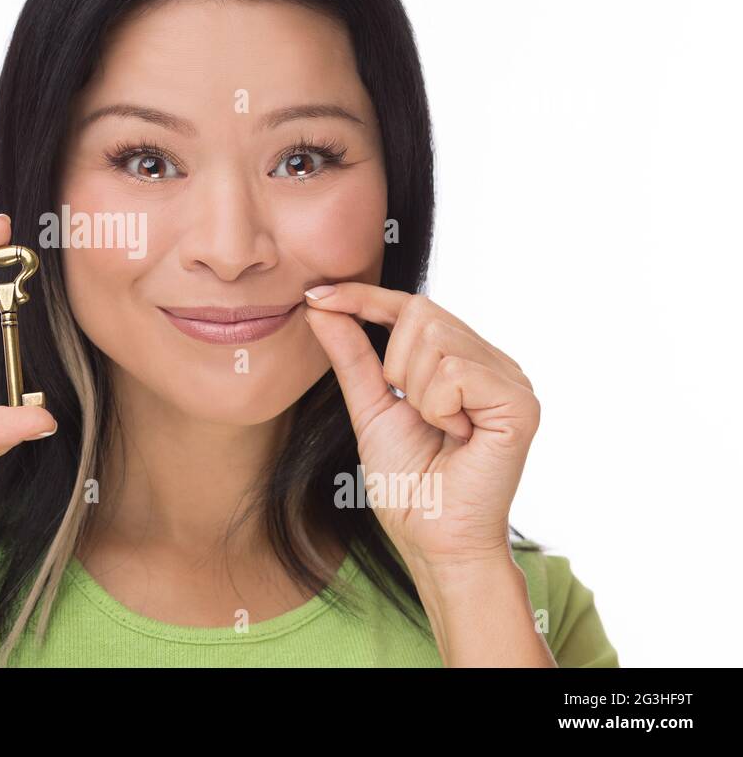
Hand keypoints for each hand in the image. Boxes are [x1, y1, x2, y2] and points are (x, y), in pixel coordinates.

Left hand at [303, 283, 538, 572]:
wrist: (431, 539)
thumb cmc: (408, 484)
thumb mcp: (370, 408)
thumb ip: (351, 355)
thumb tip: (320, 306)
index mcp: (462, 361)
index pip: (411, 306)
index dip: (363, 296)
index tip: (315, 296)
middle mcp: (492, 362)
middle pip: (421, 312)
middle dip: (395, 364)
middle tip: (413, 413)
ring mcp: (511, 380)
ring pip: (435, 339)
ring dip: (416, 392)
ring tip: (438, 430)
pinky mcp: (520, 404)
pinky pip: (455, 372)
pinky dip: (438, 408)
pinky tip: (456, 437)